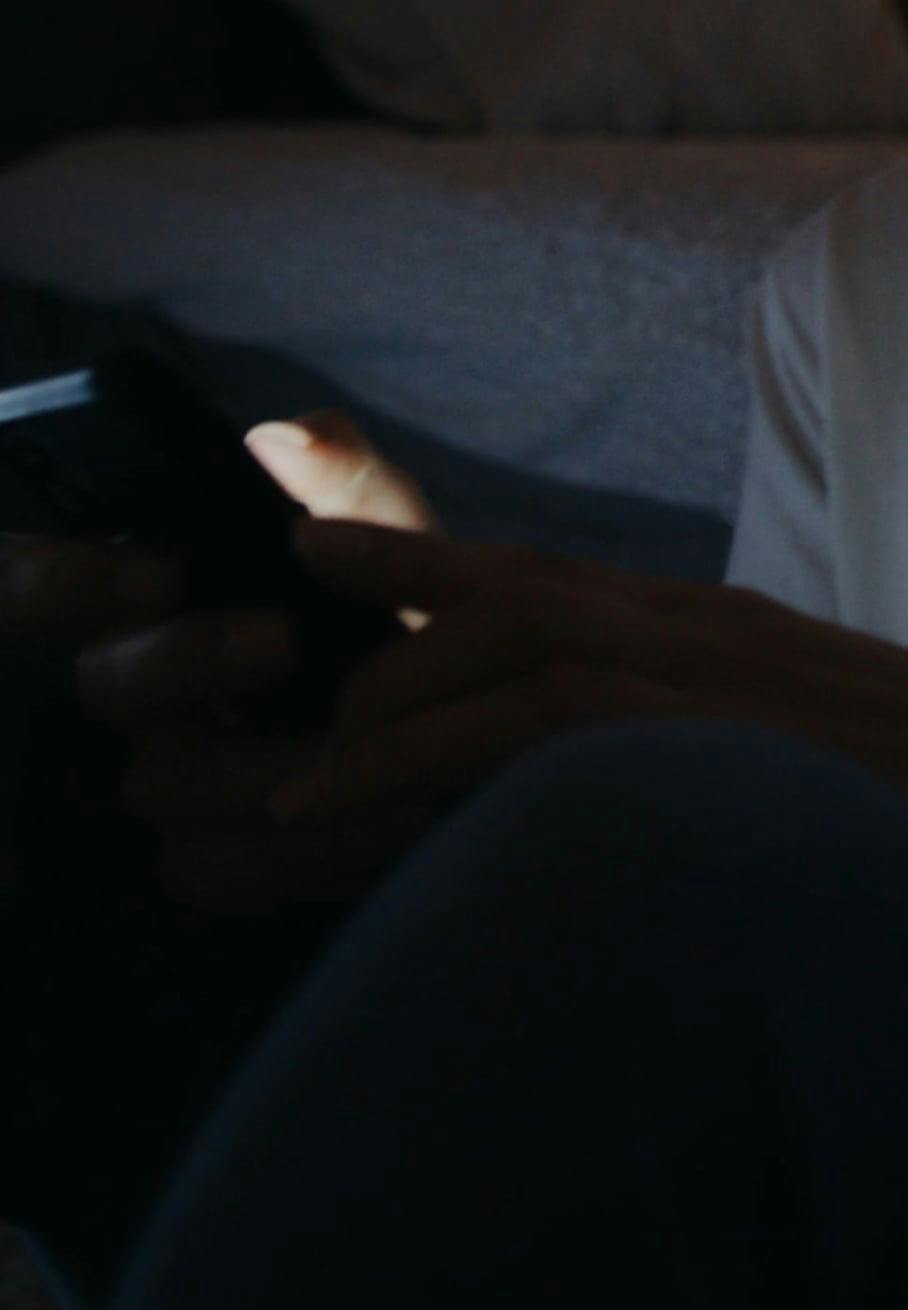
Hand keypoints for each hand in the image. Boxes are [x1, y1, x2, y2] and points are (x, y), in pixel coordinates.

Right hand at [3, 414, 446, 920]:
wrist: (462, 731)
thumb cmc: (393, 622)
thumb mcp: (386, 551)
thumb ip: (346, 483)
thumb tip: (287, 434)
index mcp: (139, 599)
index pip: (42, 584)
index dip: (82, 583)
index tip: (162, 574)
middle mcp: (125, 690)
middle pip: (109, 684)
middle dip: (191, 660)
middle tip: (282, 640)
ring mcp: (151, 784)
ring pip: (163, 785)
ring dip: (266, 769)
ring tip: (365, 749)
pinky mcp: (197, 865)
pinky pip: (214, 875)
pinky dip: (299, 859)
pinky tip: (384, 830)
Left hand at [259, 522, 907, 1006]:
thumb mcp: (845, 800)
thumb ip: (745, 782)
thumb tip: (668, 829)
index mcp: (754, 650)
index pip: (565, 586)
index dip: (432, 571)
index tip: (318, 561)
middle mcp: (732, 647)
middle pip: (511, 611)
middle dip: (368, 672)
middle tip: (255, 767)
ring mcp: (738, 698)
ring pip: (511, 671)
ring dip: (377, 736)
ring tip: (272, 818)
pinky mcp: (742, 762)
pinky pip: (562, 738)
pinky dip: (449, 764)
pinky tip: (367, 819)